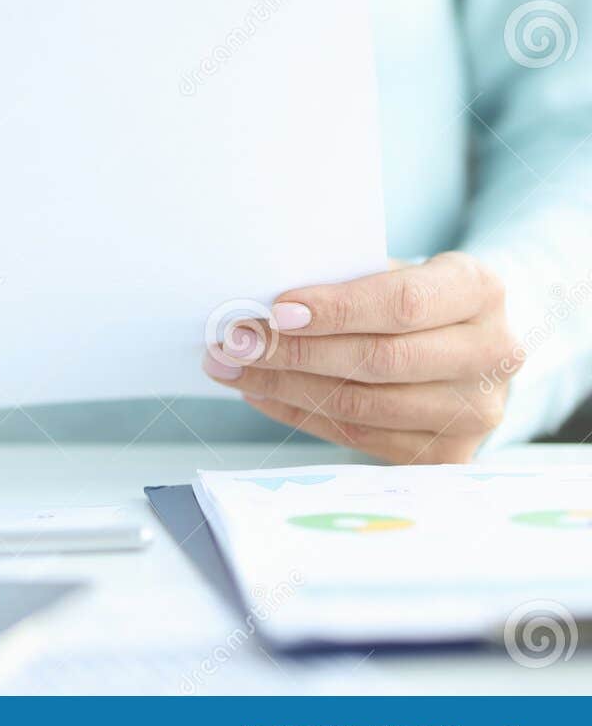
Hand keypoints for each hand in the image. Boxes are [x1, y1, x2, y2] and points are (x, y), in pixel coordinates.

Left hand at [202, 251, 518, 463]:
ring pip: (362, 406)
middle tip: (235, 343)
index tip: (275, 310)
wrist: (467, 342)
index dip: (336, 309)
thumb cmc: (414, 297)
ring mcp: (476, 411)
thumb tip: (260, 304)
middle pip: (380, 360)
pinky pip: (358, 438)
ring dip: (284, 388)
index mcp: (480, 290)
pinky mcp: (451, 454)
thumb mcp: (394, 271)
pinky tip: (261, 394)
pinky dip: (299, 414)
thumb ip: (344, 282)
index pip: (402, 303)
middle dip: (294, 352)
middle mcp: (492, 353)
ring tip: (233, 369)